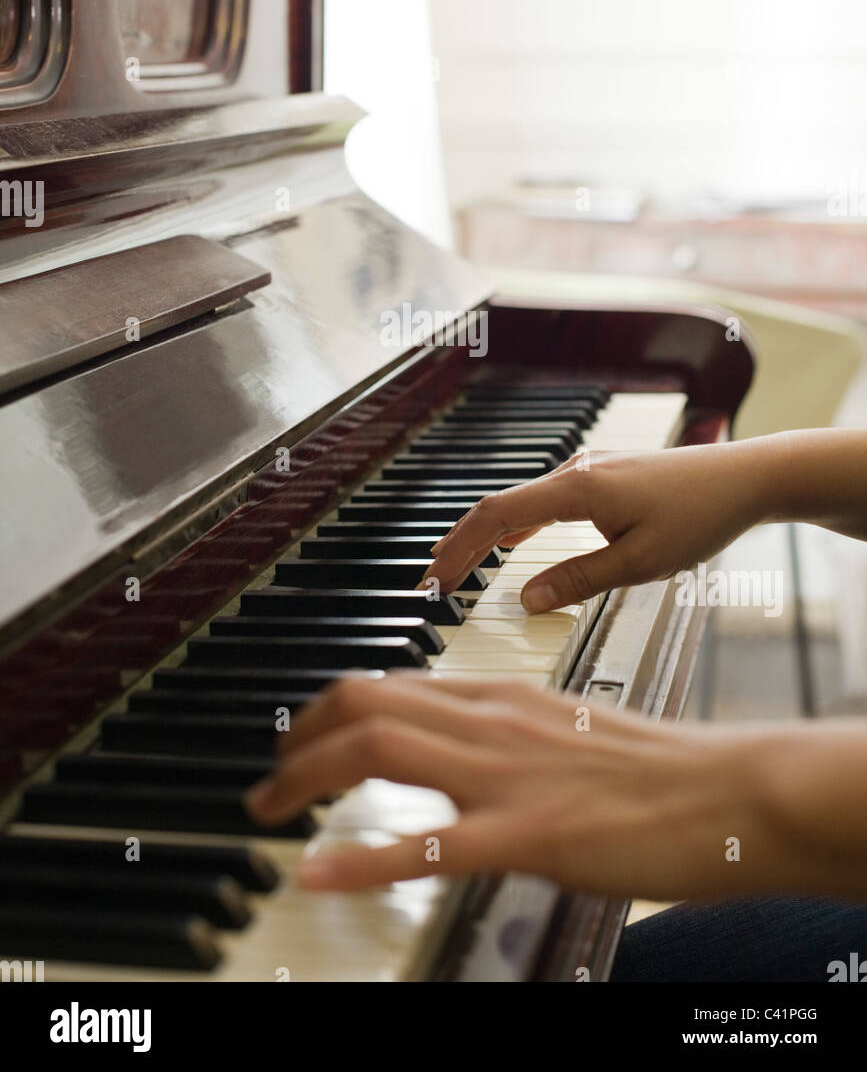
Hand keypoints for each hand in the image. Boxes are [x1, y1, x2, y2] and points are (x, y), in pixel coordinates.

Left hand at [245, 674, 777, 896]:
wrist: (728, 791)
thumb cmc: (659, 770)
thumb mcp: (565, 730)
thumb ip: (506, 734)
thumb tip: (458, 745)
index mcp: (502, 698)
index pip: (390, 685)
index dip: (328, 711)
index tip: (301, 741)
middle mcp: (492, 723)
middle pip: (364, 701)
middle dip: (298, 736)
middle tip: (269, 777)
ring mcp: (505, 777)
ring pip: (378, 748)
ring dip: (305, 777)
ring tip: (267, 808)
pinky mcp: (528, 835)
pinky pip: (427, 844)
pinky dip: (361, 857)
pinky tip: (318, 871)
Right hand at [422, 443, 770, 612]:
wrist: (747, 477)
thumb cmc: (702, 514)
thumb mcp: (641, 563)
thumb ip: (579, 580)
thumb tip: (527, 600)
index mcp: (576, 488)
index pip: (495, 516)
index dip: (458, 550)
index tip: (434, 581)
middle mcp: (575, 471)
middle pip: (498, 506)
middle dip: (461, 544)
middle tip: (432, 580)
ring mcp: (588, 470)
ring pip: (520, 502)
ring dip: (486, 534)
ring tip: (459, 565)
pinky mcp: (603, 477)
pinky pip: (544, 500)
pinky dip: (517, 525)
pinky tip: (511, 543)